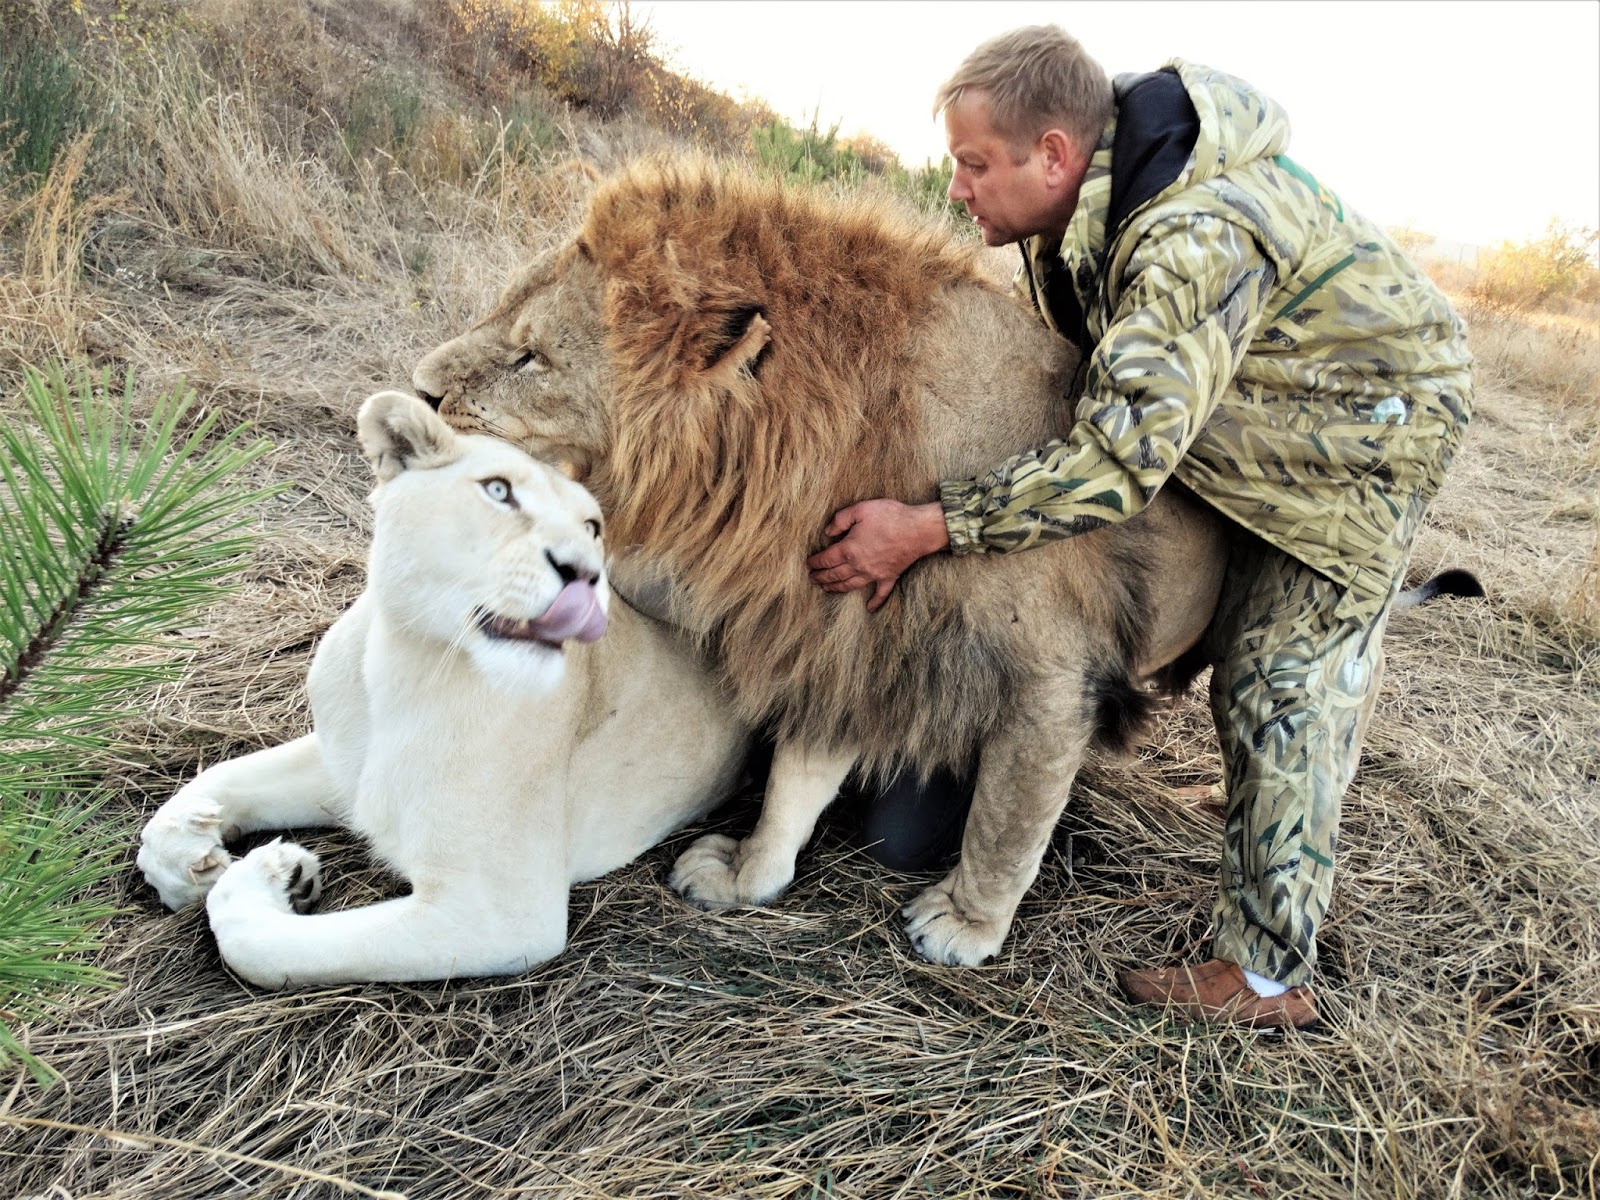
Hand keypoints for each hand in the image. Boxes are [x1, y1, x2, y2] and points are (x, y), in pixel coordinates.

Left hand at [806, 499, 949, 611]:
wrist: (919, 529)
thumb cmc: (890, 516)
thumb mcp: (860, 509)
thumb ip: (840, 520)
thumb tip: (827, 532)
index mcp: (849, 549)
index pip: (826, 559)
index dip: (815, 562)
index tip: (809, 564)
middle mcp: (859, 565)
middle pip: (835, 575)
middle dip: (821, 578)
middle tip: (812, 579)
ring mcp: (875, 574)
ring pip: (851, 585)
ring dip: (837, 589)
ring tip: (826, 589)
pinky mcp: (890, 576)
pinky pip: (881, 593)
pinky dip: (875, 602)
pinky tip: (869, 608)